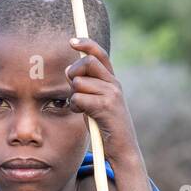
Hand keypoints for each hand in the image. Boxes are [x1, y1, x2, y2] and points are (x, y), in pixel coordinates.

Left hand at [65, 39, 141, 169]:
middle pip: (87, 62)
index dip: (86, 44)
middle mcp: (114, 84)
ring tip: (81, 109)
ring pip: (80, 83)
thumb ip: (85, 88)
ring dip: (74, 96)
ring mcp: (111, 94)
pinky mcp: (106, 107)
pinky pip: (79, 98)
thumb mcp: (94, 103)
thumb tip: (69, 72)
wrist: (122, 149)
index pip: (99, 54)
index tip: (72, 41)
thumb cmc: (104, 127)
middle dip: (74, 72)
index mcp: (112, 81)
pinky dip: (75, 106)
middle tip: (72, 86)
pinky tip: (82, 114)